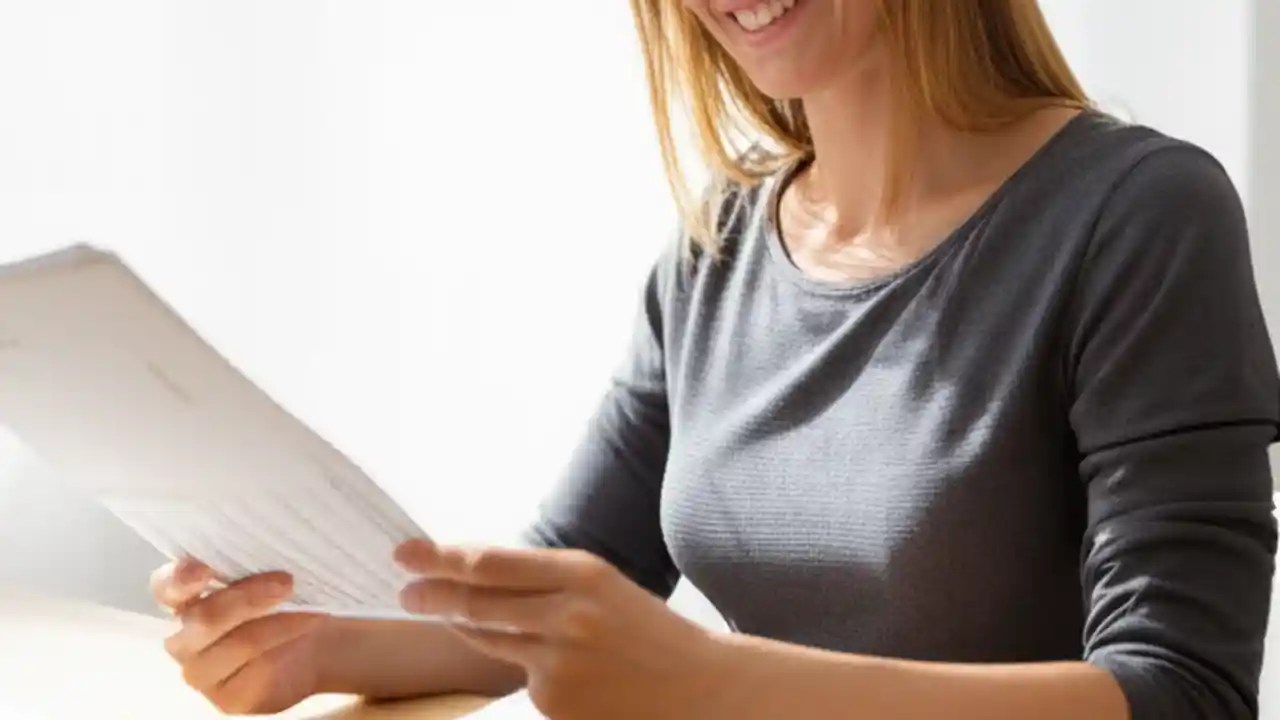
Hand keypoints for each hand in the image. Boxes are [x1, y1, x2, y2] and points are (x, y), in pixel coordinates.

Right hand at [150, 558, 329, 713]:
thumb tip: (267, 541)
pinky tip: (308, 628)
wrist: (309, 645)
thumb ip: (249, 562)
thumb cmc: (278, 600)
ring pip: (239, 643)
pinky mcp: (227, 697)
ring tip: (313, 610)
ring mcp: (202, 671)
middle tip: (287, 582)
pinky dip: (287, 643)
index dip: (180, 578)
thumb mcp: (263, 573)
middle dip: (248, 597)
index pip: (166, 587)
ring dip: (280, 622)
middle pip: (204, 617)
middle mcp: (183, 637)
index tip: (205, 569)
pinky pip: (259, 669)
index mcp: (182, 599)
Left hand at [394, 540, 733, 719]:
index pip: (491, 563)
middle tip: (406, 591)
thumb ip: (542, 581)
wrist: (698, 688)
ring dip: (462, 627)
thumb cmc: (645, 631)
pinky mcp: (554, 703)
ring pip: (487, 639)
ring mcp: (559, 663)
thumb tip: (471, 576)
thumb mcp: (602, 586)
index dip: (440, 557)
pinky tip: (550, 666)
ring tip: (450, 614)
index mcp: (583, 573)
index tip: (406, 553)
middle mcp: (568, 616)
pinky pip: (518, 677)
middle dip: (431, 596)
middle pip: (475, 602)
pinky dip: (520, 667)